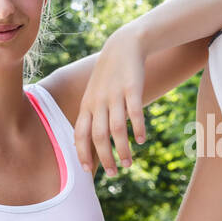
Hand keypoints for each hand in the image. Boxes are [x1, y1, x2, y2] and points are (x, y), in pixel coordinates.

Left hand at [74, 28, 146, 176]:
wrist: (123, 47)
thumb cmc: (109, 76)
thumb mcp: (95, 94)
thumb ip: (93, 116)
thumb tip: (92, 142)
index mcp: (87, 105)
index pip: (80, 134)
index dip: (82, 153)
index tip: (88, 170)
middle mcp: (98, 102)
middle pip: (98, 136)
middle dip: (104, 158)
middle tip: (114, 173)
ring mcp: (114, 95)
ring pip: (116, 128)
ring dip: (122, 149)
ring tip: (129, 163)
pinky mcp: (132, 89)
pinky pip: (134, 112)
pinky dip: (137, 128)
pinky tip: (141, 140)